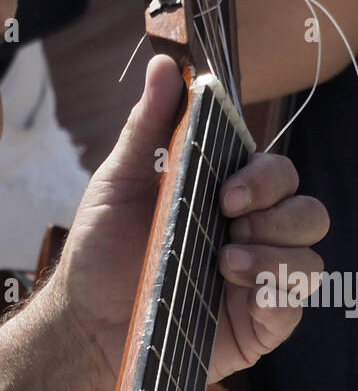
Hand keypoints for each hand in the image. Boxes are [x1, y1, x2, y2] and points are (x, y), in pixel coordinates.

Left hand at [57, 55, 327, 390]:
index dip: (264, 176)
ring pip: (309, 254)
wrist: (82, 324)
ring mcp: (256, 281)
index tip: (226, 190)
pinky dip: (276, 288)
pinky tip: (237, 285)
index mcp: (224, 198)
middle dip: (276, 208)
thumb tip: (166, 65)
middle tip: (229, 218)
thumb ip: (148, 128)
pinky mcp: (255, 325)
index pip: (275, 174)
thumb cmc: (99, 254)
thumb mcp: (117, 184)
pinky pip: (294, 302)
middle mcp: (249, 236)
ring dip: (276, 250)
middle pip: (305, 209)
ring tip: (224, 262)